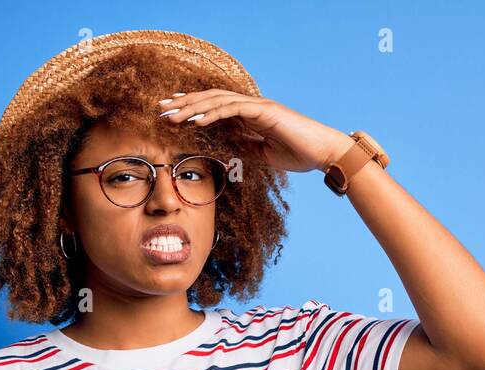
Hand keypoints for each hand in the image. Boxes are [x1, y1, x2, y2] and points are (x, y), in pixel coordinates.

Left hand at [158, 89, 354, 173]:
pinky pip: (233, 108)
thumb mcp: (262, 154)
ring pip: (217, 101)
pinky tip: (196, 120)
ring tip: (172, 115)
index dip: (191, 108)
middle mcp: (251, 106)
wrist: (323, 153)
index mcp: (249, 116)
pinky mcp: (265, 110)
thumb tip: (224, 147)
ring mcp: (257, 106)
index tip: (170, 114)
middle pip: (210, 99)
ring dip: (192, 107)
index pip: (214, 107)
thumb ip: (244, 147)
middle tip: (160, 109)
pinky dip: (213, 113)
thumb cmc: (298, 154)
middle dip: (184, 103)